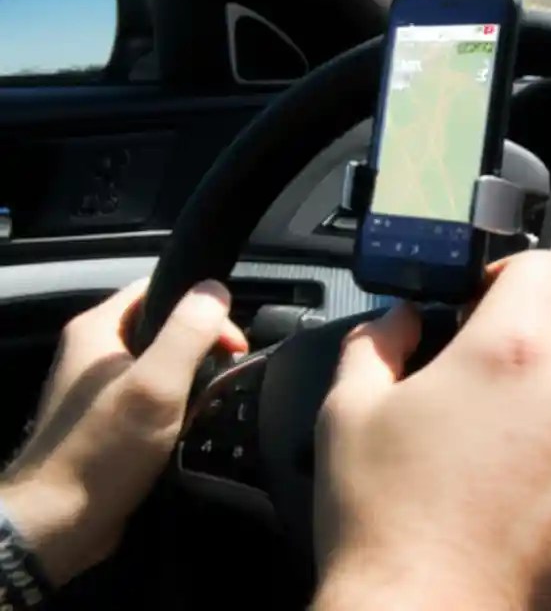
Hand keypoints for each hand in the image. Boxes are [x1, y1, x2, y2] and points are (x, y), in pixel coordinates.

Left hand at [0, 279, 246, 585]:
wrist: (58, 524)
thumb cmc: (104, 450)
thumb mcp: (156, 384)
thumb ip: (188, 333)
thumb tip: (216, 289)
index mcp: (97, 328)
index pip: (159, 288)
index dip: (201, 304)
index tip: (232, 342)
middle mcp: (95, 351)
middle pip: (164, 326)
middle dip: (202, 348)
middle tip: (224, 377)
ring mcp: (100, 388)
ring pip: (163, 365)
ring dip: (192, 383)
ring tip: (207, 407)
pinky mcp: (109, 421)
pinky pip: (154, 398)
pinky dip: (177, 409)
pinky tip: (188, 429)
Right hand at [313, 251, 550, 610]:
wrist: (429, 610)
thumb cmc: (385, 516)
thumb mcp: (350, 408)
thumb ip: (379, 339)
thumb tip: (402, 319)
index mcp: (512, 349)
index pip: (544, 266)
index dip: (506, 275)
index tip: (479, 301)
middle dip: (519, 341)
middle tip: (470, 381)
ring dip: (543, 394)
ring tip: (488, 441)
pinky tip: (513, 479)